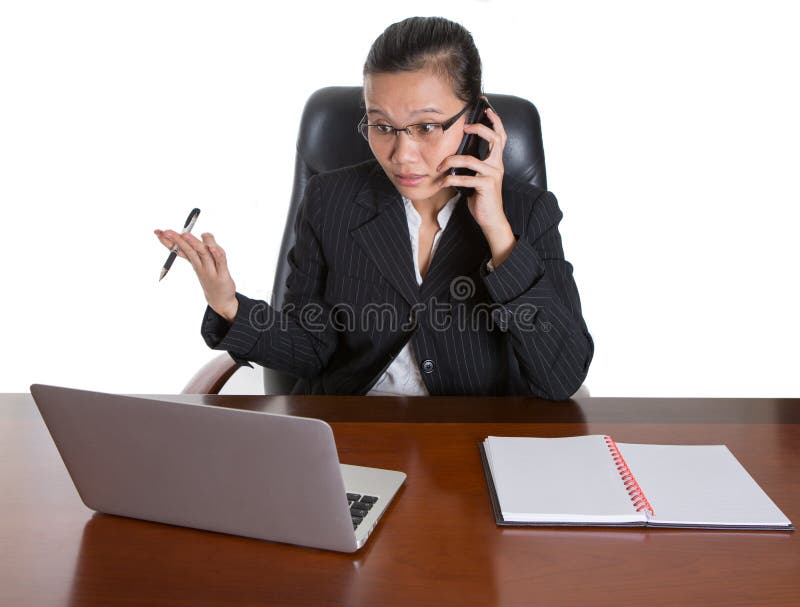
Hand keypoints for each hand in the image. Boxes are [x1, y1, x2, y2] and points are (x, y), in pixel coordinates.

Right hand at [153, 229, 238, 320]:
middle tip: (166, 232)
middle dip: (177, 240)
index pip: (180, 250)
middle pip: (189, 250)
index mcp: (194, 262)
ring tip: (184, 235)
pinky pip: (220, 262)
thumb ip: (200, 250)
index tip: (158, 233)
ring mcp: (211, 270)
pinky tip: (212, 247)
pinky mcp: (223, 274)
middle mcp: (200, 265)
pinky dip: (216, 254)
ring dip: (194, 244)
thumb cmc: (212, 278)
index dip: (169, 241)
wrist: (220, 300)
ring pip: (202, 254)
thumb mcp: (203, 264)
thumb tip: (200, 233)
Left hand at [436, 96, 509, 231]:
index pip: (500, 135)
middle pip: (495, 138)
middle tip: (465, 126)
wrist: (490, 218)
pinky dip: (450, 180)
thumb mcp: (477, 177)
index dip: (495, 120)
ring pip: (470, 159)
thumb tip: (454, 153)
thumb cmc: (481, 197)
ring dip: (450, 161)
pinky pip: (465, 179)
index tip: (486, 108)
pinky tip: (441, 183)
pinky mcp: (486, 186)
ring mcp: (493, 175)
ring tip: (439, 166)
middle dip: (479, 128)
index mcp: (496, 160)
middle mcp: (497, 165)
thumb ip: (472, 164)